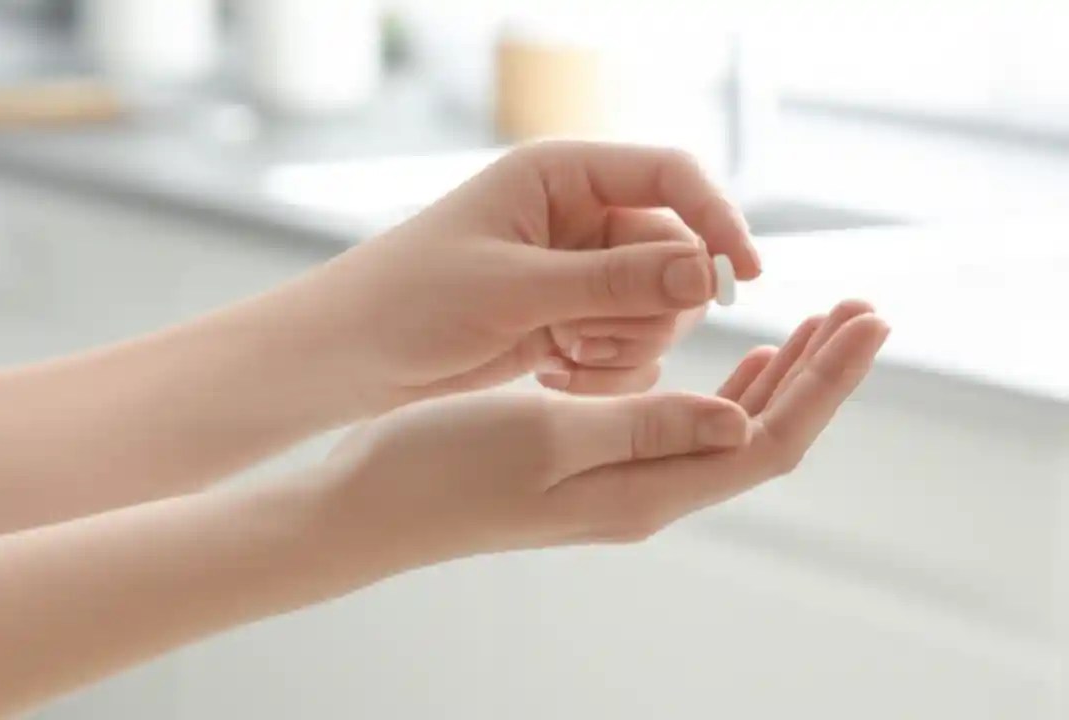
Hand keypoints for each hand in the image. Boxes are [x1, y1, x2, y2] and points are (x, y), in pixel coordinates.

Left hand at [303, 141, 759, 409]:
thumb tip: (707, 275)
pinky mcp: (565, 320)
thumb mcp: (515, 288)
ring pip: (657, 307)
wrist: (349, 357)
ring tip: (562, 358)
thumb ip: (613, 282)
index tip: (742, 278)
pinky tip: (553, 377)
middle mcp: (575, 217)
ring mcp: (573, 272)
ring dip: (626, 342)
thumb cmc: (410, 300)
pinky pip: (627, 343)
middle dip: (653, 304)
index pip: (672, 176)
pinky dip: (605, 368)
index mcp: (560, 175)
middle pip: (674, 252)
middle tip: (596, 334)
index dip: (717, 220)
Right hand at [317, 302, 886, 567]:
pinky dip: (723, 389)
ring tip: (816, 325)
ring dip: (779, 379)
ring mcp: (618, 482)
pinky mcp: (591, 463)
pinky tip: (735, 361)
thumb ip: (647, 428)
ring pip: (728, 431)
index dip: (825, 384)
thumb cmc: (442, 466)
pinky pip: (685, 427)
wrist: (371, 504)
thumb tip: (743, 425)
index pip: (767, 441)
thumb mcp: (547, 436)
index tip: (868, 322)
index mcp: (642, 489)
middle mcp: (643, 493)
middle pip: (761, 437)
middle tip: (863, 310)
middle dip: (818, 375)